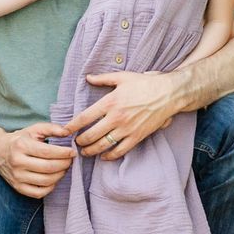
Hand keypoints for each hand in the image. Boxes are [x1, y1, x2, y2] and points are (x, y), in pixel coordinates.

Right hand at [0, 121, 76, 199]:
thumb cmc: (20, 140)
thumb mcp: (33, 130)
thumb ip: (52, 128)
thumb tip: (68, 132)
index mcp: (21, 146)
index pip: (47, 152)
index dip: (64, 153)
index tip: (73, 152)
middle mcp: (17, 162)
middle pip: (48, 167)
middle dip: (64, 164)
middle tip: (70, 160)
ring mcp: (17, 177)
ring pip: (46, 181)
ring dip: (60, 175)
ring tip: (64, 168)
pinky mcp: (18, 187)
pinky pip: (39, 192)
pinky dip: (51, 187)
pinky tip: (54, 178)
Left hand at [69, 69, 184, 159]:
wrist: (168, 94)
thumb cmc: (145, 83)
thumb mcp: (122, 77)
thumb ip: (103, 79)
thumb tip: (88, 78)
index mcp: (110, 102)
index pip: (85, 117)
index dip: (72, 126)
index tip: (64, 131)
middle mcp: (116, 117)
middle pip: (91, 135)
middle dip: (80, 141)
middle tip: (76, 143)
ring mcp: (127, 129)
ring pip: (103, 145)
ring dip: (91, 151)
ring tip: (85, 152)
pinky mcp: (137, 137)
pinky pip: (120, 151)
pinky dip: (110, 156)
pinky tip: (104, 157)